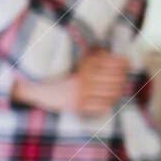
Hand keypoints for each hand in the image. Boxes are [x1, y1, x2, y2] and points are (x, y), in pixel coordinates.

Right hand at [13, 49, 130, 114]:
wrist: (33, 87)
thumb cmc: (55, 71)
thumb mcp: (72, 59)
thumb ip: (91, 55)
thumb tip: (109, 54)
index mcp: (84, 65)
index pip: (113, 64)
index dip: (124, 63)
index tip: (126, 63)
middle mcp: (84, 79)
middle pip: (116, 80)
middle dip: (123, 78)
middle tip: (124, 77)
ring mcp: (81, 94)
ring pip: (112, 94)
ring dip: (118, 92)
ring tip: (118, 89)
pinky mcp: (77, 106)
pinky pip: (102, 107)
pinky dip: (109, 103)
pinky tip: (108, 100)